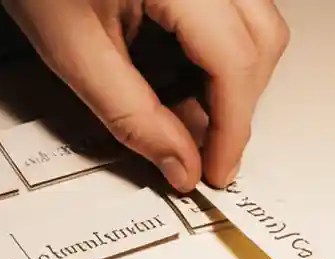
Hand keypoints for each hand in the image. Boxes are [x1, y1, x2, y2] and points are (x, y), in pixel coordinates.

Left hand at [2, 0, 289, 191]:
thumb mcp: (73, 48)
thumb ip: (130, 114)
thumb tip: (179, 162)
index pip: (235, 61)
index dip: (232, 127)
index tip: (215, 167)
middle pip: (261, 41)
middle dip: (235, 104)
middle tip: (199, 150)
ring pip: (256, 24)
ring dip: (230, 78)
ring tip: (182, 112)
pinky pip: (234, 9)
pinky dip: (216, 51)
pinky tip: (179, 73)